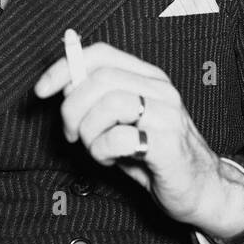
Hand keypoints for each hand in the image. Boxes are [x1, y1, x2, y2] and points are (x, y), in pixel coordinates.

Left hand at [34, 42, 243, 243]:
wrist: (202, 190)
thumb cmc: (155, 157)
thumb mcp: (122, 123)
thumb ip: (96, 102)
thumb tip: (61, 84)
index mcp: (147, 77)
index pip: (100, 53)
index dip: (64, 67)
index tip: (41, 91)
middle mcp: (160, 90)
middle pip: (98, 79)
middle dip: (71, 109)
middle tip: (71, 136)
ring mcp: (167, 115)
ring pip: (108, 104)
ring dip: (88, 132)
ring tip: (97, 149)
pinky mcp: (169, 144)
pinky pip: (119, 138)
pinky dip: (102, 151)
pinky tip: (111, 160)